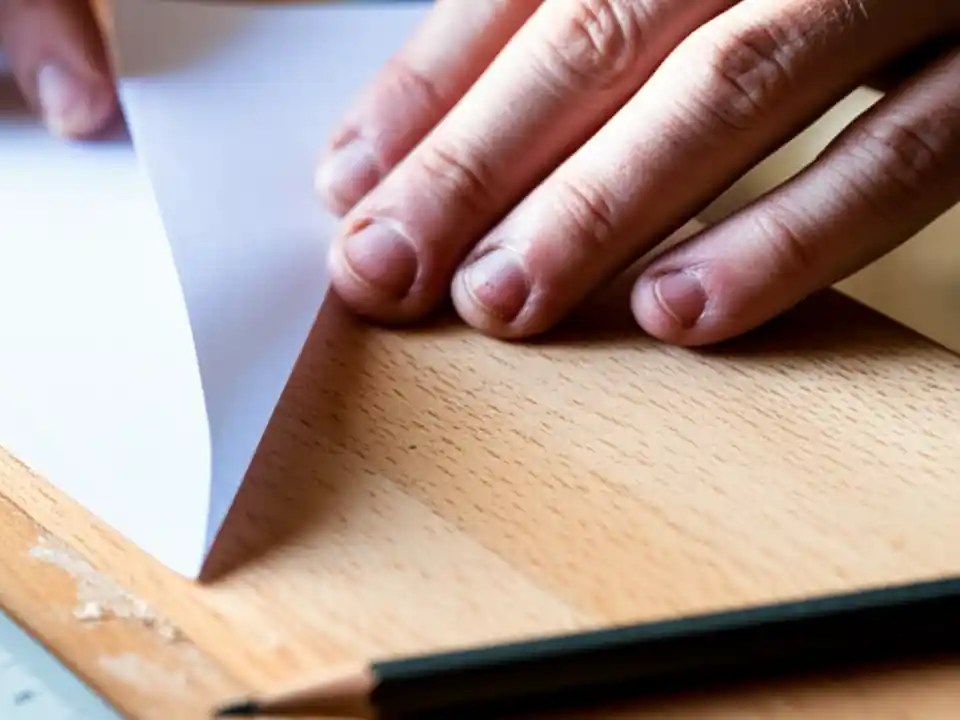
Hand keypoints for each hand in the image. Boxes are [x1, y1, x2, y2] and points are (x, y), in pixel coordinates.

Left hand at [318, 0, 959, 345]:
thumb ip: (566, 33)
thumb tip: (394, 149)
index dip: (430, 89)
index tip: (351, 191)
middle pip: (603, 33)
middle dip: (480, 160)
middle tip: (393, 267)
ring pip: (731, 85)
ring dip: (599, 206)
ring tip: (504, 301)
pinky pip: (899, 155)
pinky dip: (785, 235)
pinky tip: (680, 311)